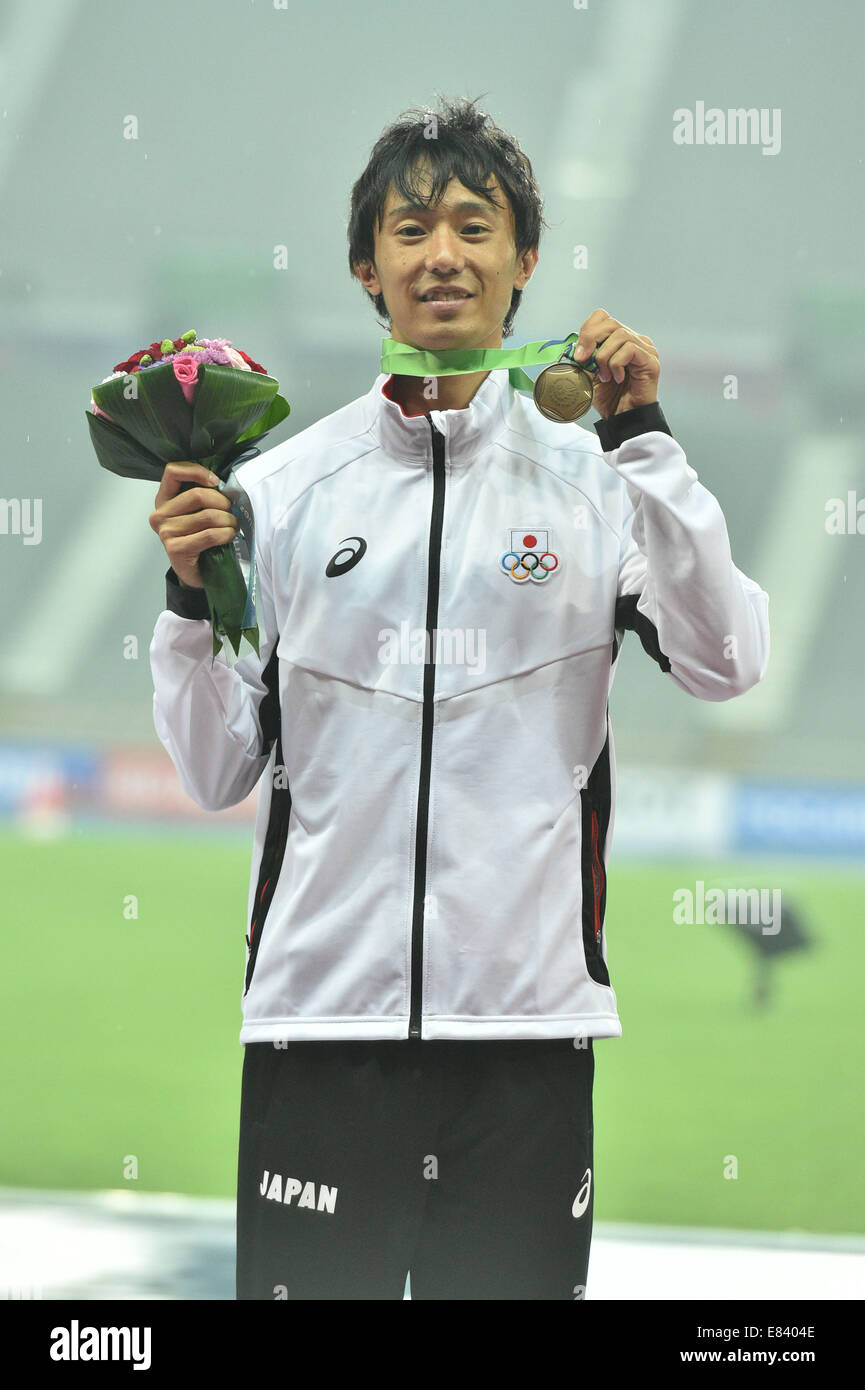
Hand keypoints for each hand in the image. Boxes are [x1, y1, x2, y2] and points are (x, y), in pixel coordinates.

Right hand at [149, 462, 237, 588]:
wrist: (197, 571)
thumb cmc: (199, 538)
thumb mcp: (197, 512)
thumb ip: (202, 496)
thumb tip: (224, 484)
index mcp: (163, 500)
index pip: (173, 471)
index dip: (197, 471)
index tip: (216, 481)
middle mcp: (160, 515)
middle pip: (197, 495)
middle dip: (222, 502)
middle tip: (232, 510)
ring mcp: (166, 533)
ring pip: (207, 516)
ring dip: (228, 520)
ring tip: (233, 525)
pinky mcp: (176, 549)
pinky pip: (209, 534)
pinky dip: (226, 534)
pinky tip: (229, 535)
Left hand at [573, 309, 659, 417]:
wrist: (622, 419)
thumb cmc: (608, 398)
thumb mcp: (588, 375)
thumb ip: (582, 358)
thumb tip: (574, 348)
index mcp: (619, 340)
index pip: (603, 317)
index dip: (588, 329)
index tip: (579, 353)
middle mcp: (634, 340)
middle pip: (610, 323)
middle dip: (591, 340)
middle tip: (583, 361)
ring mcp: (645, 349)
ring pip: (620, 335)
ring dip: (604, 356)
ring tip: (604, 376)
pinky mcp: (651, 361)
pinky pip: (629, 349)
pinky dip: (616, 363)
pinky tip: (616, 378)